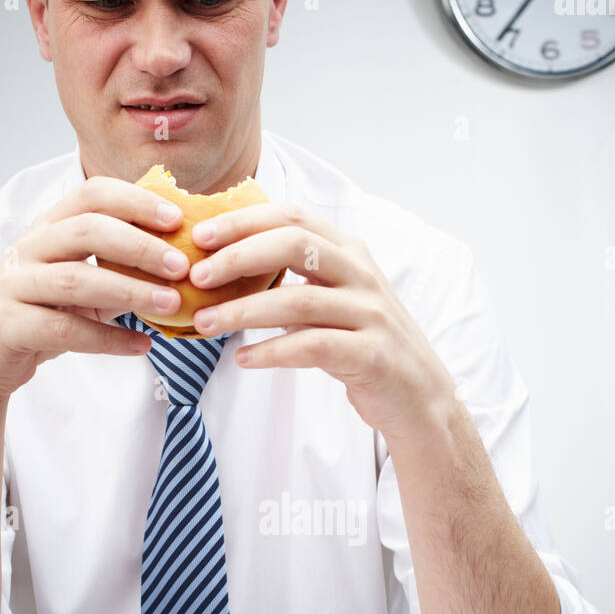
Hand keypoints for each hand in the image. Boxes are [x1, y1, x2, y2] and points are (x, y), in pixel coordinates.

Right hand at [0, 177, 190, 401]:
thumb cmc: (39, 313)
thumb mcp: (80, 283)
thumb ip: (117, 269)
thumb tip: (179, 262)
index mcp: (50, 228)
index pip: (92, 195)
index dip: (136, 201)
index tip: (177, 218)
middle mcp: (30, 248)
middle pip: (88, 230)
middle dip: (140, 245)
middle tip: (181, 266)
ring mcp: (16, 285)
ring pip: (76, 279)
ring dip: (130, 290)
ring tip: (171, 304)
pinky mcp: (10, 325)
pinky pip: (64, 330)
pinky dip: (108, 340)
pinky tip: (140, 346)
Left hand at [185, 203, 455, 440]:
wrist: (417, 395)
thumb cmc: (364, 344)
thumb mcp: (335, 300)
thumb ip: (295, 281)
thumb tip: (225, 269)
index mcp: (350, 252)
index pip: (293, 218)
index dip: (244, 222)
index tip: (200, 236)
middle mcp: (361, 274)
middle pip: (294, 245)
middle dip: (238, 256)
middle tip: (197, 276)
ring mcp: (369, 314)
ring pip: (297, 300)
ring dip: (243, 311)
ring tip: (204, 322)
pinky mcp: (370, 355)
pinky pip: (312, 347)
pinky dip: (272, 352)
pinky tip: (243, 359)